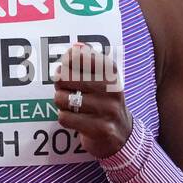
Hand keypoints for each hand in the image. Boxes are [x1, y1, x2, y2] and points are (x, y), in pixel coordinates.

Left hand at [52, 43, 132, 159]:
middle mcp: (112, 89)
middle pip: (66, 78)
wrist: (123, 136)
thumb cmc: (105, 103)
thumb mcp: (102, 79)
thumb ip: (88, 61)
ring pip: (63, 99)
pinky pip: (66, 118)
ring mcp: (107, 110)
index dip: (67, 61)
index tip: (67, 67)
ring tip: (70, 104)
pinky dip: (65, 118)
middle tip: (63, 87)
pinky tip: (75, 119)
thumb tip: (75, 47)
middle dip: (59, 83)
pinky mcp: (100, 129)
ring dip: (61, 102)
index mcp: (112, 73)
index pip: (80, 57)